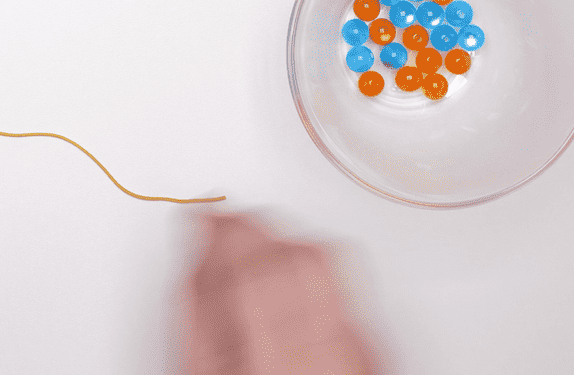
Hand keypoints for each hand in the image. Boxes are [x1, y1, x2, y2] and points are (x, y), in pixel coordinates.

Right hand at [184, 213, 375, 374]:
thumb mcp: (198, 374)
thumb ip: (195, 309)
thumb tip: (199, 245)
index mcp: (269, 360)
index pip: (253, 262)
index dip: (226, 224)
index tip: (207, 215)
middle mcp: (325, 355)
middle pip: (301, 255)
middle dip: (258, 229)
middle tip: (229, 229)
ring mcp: (359, 356)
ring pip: (331, 263)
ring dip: (289, 245)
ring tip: (258, 252)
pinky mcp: (377, 358)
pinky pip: (348, 292)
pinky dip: (316, 275)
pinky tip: (289, 286)